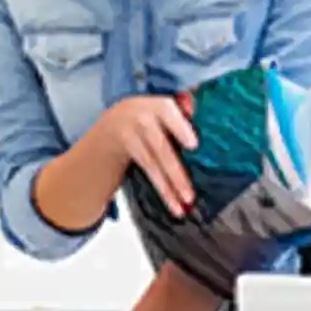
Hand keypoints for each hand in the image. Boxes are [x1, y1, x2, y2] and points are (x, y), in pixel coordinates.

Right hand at [93, 95, 197, 216]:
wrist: (112, 123)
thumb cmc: (152, 116)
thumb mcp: (164, 108)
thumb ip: (183, 110)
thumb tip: (198, 109)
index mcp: (156, 104)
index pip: (167, 111)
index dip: (179, 127)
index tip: (193, 145)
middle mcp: (140, 118)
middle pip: (160, 147)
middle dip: (175, 172)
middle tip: (189, 194)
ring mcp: (130, 136)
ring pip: (152, 165)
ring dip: (168, 188)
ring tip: (183, 205)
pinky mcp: (127, 152)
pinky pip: (147, 173)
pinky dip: (162, 190)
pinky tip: (173, 204)